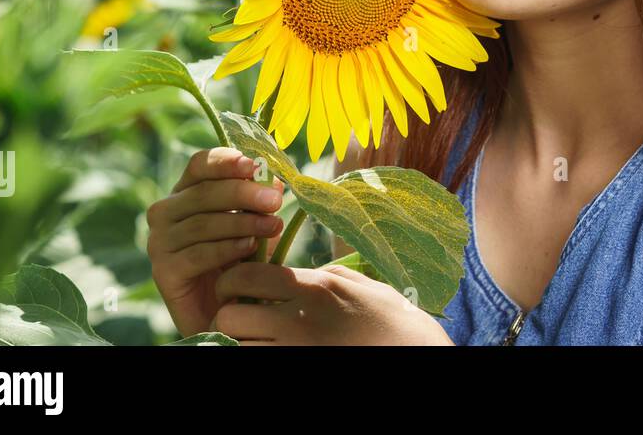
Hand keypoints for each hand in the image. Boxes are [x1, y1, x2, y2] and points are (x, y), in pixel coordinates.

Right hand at [146, 147, 285, 337]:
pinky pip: (196, 254)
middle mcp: (165, 212)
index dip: (224, 161)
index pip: (199, 165)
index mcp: (186, 191)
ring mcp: (159, 242)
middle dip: (243, 193)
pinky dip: (226, 248)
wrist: (225, 307)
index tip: (252, 164)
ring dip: (241, 222)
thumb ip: (260, 200)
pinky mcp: (163, 271)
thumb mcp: (255, 222)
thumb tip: (274, 178)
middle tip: (275, 200)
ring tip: (273, 225)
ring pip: (201, 224)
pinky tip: (249, 247)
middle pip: (202, 193)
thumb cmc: (241, 258)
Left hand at [212, 262, 454, 344]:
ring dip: (242, 342)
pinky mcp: (297, 370)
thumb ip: (324, 276)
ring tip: (261, 338)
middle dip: (229, 318)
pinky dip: (258, 357)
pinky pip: (258, 363)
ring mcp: (296, 350)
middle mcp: (299, 319)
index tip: (239, 288)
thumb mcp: (359, 285)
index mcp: (313, 287)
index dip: (231, 282)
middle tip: (244, 319)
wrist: (413, 352)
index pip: (245, 276)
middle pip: (229, 317)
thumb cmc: (391, 318)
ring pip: (238, 347)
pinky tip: (274, 351)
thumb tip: (299, 272)